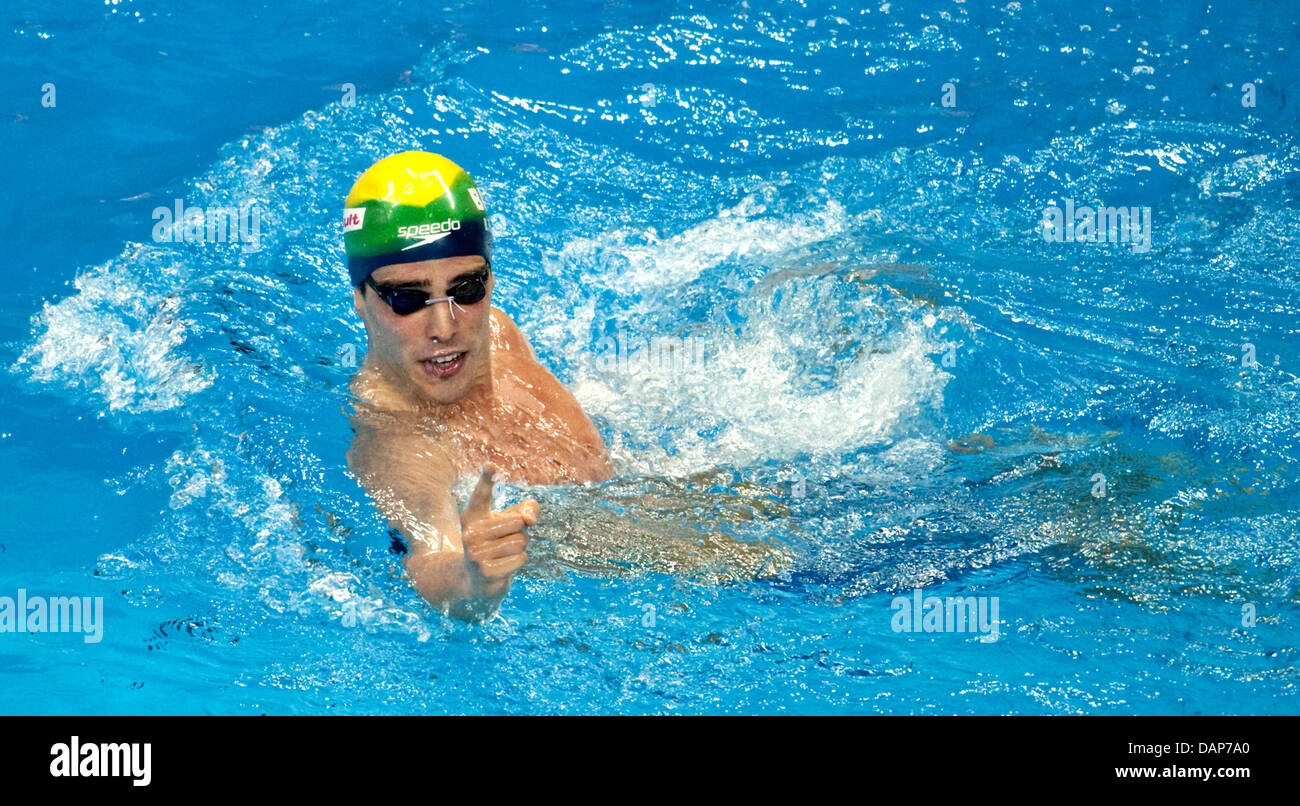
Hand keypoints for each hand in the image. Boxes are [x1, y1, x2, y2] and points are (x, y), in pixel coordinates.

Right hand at [459, 467, 539, 586]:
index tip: (491, 464)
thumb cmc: (499, 544)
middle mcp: (470, 532)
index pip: (482, 493)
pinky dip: (519, 561)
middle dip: (521, 532)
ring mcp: (475, 553)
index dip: (487, 477)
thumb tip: (529, 519)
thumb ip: (528, 509)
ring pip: (521, 541)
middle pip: (518, 522)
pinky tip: (505, 565)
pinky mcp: (485, 571)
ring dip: (521, 548)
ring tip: (505, 553)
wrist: (479, 581)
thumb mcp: (512, 522)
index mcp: (473, 515)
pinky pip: (521, 558)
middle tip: (506, 540)